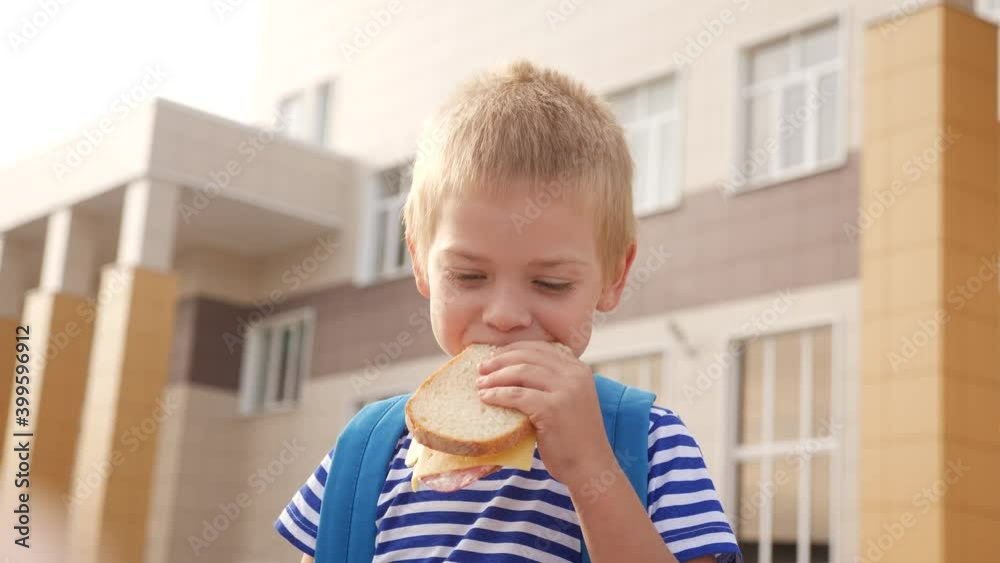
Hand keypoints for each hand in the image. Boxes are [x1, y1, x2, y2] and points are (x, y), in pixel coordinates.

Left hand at [476, 341, 615, 487]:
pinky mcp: (553, 408)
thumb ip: (551, 385)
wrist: (590, 467)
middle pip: (528, 356)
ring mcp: (565, 390)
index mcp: (578, 369)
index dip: (513, 349)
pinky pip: (517, 395)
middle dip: (500, 360)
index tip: (494, 357)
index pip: (540, 348)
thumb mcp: (569, 402)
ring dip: (495, 377)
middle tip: (481, 369)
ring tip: (480, 384)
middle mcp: (574, 374)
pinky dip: (497, 395)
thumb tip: (513, 373)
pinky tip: (486, 398)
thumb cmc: (574, 439)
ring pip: (520, 372)